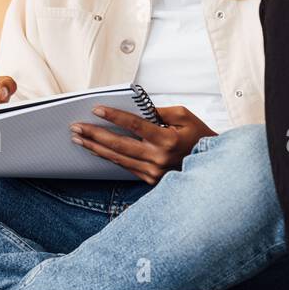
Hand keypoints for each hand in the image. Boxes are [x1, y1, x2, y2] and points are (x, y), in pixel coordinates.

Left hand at [69, 104, 214, 184]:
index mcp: (167, 140)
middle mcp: (158, 158)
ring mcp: (153, 172)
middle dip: (94, 135)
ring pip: (117, 158)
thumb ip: (159, 112)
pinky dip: (109, 157)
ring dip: (96, 147)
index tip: (97, 109)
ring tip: (79, 139)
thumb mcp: (184, 117)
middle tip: (76, 127)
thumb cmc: (199, 137)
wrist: (212, 166)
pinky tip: (96, 150)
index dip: (114, 116)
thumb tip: (137, 109)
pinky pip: (125, 167)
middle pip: (119, 145)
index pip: (134, 125)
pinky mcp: (150, 180)